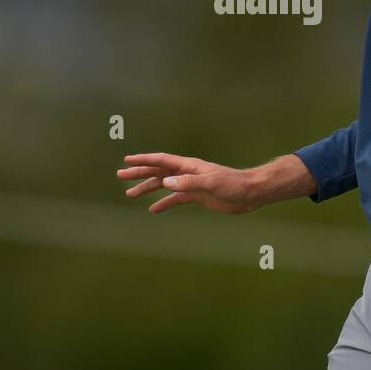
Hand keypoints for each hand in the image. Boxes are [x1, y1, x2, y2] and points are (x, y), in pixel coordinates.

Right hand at [118, 152, 264, 214]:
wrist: (250, 193)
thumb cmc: (233, 184)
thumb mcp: (210, 183)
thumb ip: (188, 183)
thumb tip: (165, 182)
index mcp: (188, 166)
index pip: (161, 160)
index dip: (144, 160)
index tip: (127, 161)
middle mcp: (187, 173)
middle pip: (158, 171)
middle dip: (139, 173)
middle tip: (120, 176)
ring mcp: (191, 184)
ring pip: (164, 185)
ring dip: (148, 188)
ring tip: (130, 194)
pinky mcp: (197, 196)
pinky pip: (175, 199)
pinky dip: (164, 203)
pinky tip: (153, 209)